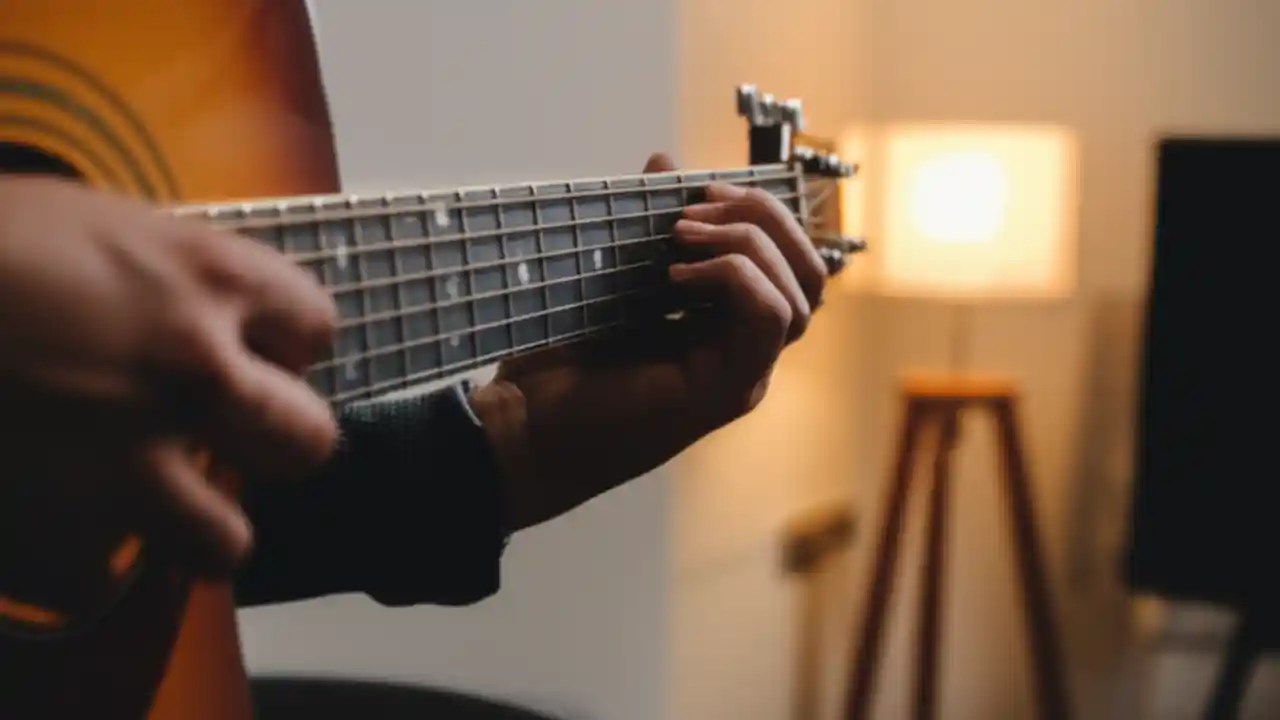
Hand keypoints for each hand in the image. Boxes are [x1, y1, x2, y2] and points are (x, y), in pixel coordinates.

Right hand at [0, 176, 337, 608]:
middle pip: (307, 442)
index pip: (317, 328)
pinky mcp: (59, 525)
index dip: (286, 347)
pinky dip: (79, 563)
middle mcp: (196, 371)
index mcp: (209, 277)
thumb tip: (207, 297)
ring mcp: (132, 457)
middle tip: (227, 435)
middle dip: (273, 442)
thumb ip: (172, 265)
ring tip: (157, 503)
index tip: (258, 354)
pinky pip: (100, 581)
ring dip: (195, 526)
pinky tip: (59, 526)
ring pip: (225, 541)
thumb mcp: (92, 217)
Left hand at [470, 153, 826, 530]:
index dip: (759, 215)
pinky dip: (735, 280)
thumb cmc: (557, 364)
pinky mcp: (724, 393)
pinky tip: (675, 275)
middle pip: (810, 276)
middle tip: (699, 204)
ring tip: (680, 236)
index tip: (697, 191)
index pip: (789, 264)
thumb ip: (644, 225)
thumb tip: (665, 162)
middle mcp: (745, 355)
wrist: (521, 428)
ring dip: (749, 245)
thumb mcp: (609, 277)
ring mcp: (741, 377)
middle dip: (766, 220)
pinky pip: (770, 320)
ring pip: (800, 297)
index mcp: (726, 329)